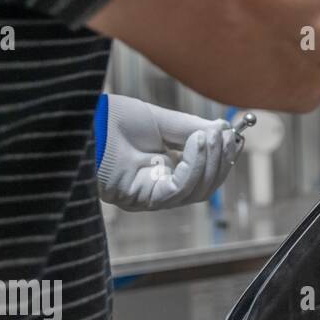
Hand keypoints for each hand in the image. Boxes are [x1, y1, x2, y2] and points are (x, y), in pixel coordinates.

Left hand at [95, 95, 239, 211]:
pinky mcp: (142, 199)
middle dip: (220, 160)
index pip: (202, 173)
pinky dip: (194, 166)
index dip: (221, 157)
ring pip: (197, 191)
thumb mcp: (161, 120)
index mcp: (161, 169)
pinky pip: (180, 190)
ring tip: (210, 134)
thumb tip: (224, 130)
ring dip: (210, 161)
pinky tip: (196, 143)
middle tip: (227, 135)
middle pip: (205, 186)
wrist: (84, 122)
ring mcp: (150, 196)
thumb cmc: (111, 120)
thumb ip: (191, 129)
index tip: (235, 136)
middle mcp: (157, 187)